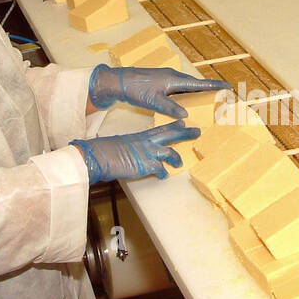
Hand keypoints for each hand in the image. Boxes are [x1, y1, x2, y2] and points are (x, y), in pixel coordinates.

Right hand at [71, 123, 199, 183]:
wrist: (101, 155)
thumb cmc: (108, 150)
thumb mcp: (124, 144)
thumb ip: (134, 146)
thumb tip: (136, 152)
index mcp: (142, 136)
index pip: (162, 129)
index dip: (174, 126)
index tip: (183, 123)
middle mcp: (148, 142)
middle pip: (172, 135)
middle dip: (186, 133)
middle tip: (197, 132)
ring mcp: (149, 153)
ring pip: (171, 153)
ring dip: (177, 159)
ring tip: (179, 163)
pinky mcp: (147, 165)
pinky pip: (161, 169)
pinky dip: (163, 173)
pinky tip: (163, 176)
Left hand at [88, 64, 231, 118]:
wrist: (120, 81)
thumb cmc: (136, 89)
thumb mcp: (153, 101)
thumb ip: (170, 108)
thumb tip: (186, 115)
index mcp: (174, 79)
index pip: (199, 83)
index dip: (214, 85)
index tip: (228, 86)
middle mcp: (173, 77)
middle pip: (196, 84)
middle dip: (210, 89)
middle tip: (223, 94)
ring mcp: (168, 79)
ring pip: (188, 86)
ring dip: (199, 92)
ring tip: (210, 99)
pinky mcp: (162, 83)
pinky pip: (180, 88)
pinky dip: (187, 94)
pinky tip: (188, 101)